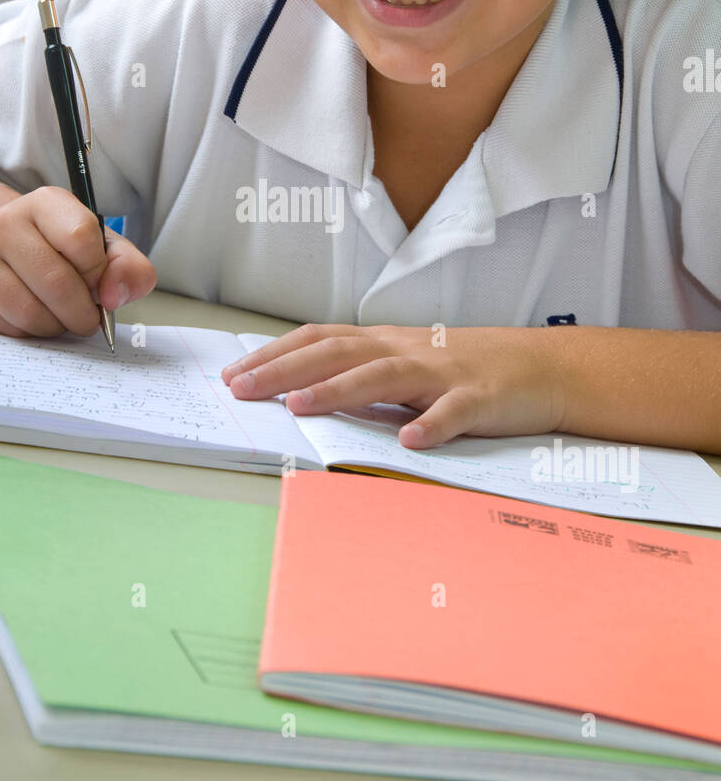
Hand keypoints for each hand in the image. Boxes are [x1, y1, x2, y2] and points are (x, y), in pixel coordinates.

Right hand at [0, 186, 156, 337]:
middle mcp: (3, 222)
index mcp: (46, 202)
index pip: (81, 238)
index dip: (98, 271)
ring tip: (60, 317)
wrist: (8, 252)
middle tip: (88, 318)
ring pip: (29, 313)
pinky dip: (30, 334)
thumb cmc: (65, 253)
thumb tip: (114, 298)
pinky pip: (7, 329)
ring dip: (57, 327)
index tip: (98, 281)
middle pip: (56, 283)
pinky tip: (34, 317)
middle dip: (83, 313)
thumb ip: (129, 269)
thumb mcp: (105, 250)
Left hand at [221, 323, 567, 447]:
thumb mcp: (410, 363)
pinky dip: (431, 425)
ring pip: (384, 377)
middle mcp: (407, 351)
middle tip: (242, 388)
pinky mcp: (480, 400)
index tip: (235, 373)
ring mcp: (443, 374)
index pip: (321, 339)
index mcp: (387, 343)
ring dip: (338, 390)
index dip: (276, 354)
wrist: (545, 366)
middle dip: (286, 370)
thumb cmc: (469, 369)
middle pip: (339, 352)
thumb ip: (365, 372)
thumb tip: (303, 389)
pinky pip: (454, 414)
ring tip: (299, 408)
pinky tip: (408, 441)